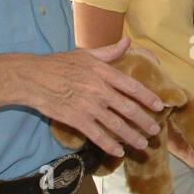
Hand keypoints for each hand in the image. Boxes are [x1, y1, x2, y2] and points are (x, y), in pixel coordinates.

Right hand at [30, 38, 163, 157]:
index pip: (132, 86)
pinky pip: (96, 135)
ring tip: (142, 144)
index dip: (147, 97)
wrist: (33, 78)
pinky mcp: (76, 119)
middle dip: (144, 121)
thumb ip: (109, 52)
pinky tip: (119, 152)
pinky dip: (109, 145)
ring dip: (131, 136)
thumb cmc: (59, 64)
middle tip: (154, 130)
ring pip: (115, 124)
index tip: (159, 106)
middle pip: (128, 108)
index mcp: (103, 73)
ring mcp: (88, 106)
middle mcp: (99, 90)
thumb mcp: (86, 54)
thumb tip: (127, 42)